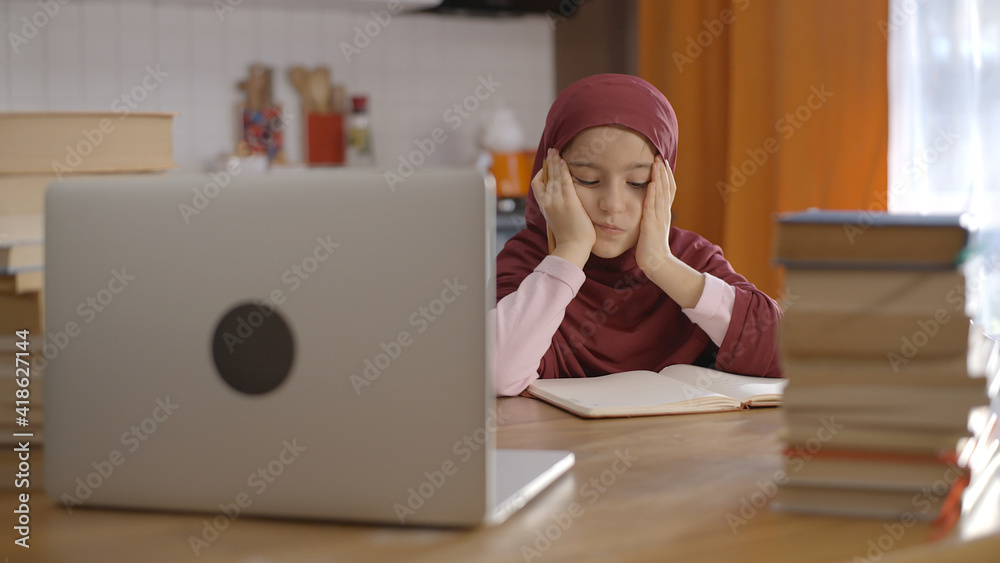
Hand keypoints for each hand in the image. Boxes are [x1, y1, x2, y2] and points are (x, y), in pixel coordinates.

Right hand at [531, 148, 595, 267]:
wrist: (572, 248)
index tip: (546, 167)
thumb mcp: (556, 221)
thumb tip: (558, 205)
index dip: (541, 174)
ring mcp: (558, 201)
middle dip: (548, 162)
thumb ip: (555, 209)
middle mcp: (548, 202)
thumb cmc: (568, 238)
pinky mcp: (570, 202)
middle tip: (551, 151)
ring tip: (556, 151)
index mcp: (544, 207)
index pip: (537, 185)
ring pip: (554, 176)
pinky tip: (564, 162)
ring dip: (555, 162)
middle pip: (545, 177)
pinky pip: (565, 181)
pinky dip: (564, 170)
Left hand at [635, 155, 675, 274]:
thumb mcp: (652, 225)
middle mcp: (664, 212)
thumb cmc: (651, 245)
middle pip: (667, 188)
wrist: (656, 262)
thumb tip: (646, 204)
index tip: (662, 162)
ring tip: (657, 164)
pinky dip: (652, 194)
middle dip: (663, 172)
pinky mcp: (651, 225)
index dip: (666, 175)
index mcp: (664, 212)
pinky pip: (652, 207)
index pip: (668, 190)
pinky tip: (650, 184)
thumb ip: (651, 214)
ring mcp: (659, 218)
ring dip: (659, 178)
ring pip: (661, 194)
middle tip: (660, 156)